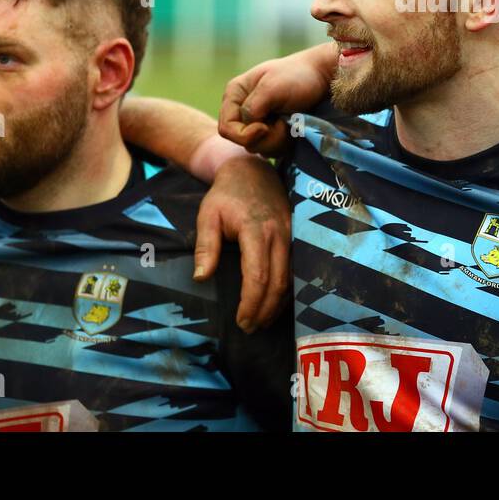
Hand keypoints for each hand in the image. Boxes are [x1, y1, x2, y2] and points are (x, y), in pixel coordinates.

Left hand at [193, 154, 290, 332]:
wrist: (252, 170)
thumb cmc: (226, 195)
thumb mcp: (208, 215)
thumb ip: (206, 246)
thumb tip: (201, 278)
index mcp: (257, 230)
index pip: (258, 275)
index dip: (251, 302)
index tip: (240, 320)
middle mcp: (280, 234)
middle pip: (278, 282)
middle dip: (265, 310)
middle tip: (250, 328)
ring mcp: (292, 235)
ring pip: (291, 279)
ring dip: (278, 304)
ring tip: (262, 321)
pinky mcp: (297, 236)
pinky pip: (296, 270)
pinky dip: (287, 291)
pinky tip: (276, 303)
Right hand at [219, 44, 333, 155]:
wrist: (323, 77)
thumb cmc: (298, 77)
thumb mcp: (272, 88)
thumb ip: (253, 107)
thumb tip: (248, 126)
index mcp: (235, 95)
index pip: (226, 128)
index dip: (244, 135)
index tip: (265, 127)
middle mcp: (242, 109)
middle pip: (242, 141)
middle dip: (265, 138)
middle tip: (284, 123)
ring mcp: (257, 121)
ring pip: (258, 147)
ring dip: (276, 140)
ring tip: (289, 122)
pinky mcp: (272, 131)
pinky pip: (271, 149)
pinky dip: (283, 143)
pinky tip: (292, 129)